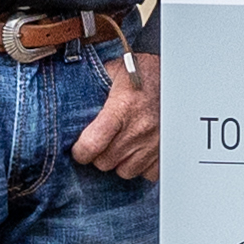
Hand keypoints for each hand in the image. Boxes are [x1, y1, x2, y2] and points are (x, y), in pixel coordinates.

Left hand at [72, 47, 162, 182]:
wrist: (177, 76)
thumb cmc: (144, 72)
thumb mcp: (114, 69)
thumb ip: (91, 83)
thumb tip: (66, 90)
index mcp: (121, 108)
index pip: (91, 146)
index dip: (80, 152)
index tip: (78, 149)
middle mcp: (139, 129)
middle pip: (105, 162)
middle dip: (98, 156)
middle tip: (100, 143)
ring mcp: (154, 144)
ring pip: (124, 171)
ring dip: (118, 162)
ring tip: (119, 145)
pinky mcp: (166, 152)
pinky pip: (147, 174)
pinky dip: (140, 167)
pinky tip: (137, 151)